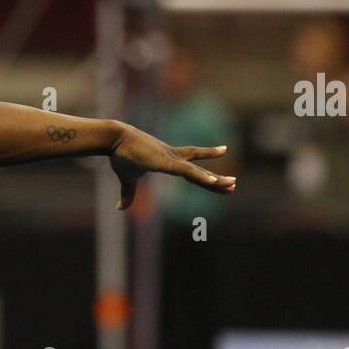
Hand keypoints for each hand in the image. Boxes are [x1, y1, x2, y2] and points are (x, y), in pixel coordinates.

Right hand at [108, 125, 235, 210]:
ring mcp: (171, 160)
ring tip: (232, 184)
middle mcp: (172, 158)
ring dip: (215, 179)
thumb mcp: (127, 178)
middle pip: (198, 171)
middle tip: (233, 183)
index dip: (205, 161)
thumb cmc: (121, 154)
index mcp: (166, 160)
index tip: (222, 155)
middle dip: (216, 178)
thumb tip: (120, 208)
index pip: (190, 163)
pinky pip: (187, 171)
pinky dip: (201, 176)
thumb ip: (128, 193)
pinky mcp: (166, 162)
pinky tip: (214, 181)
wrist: (115, 140)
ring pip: (197, 172)